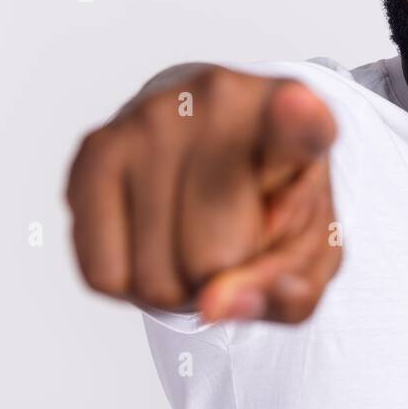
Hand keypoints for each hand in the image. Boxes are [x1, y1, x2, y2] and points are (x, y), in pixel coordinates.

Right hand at [65, 66, 341, 322]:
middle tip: (234, 240)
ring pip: (155, 277)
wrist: (220, 145)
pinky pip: (103, 272)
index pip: (302, 125)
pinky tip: (152, 237)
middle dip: (221, 280)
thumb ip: (289, 293)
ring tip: (194, 234)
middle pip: (212, 260)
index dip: (300, 121)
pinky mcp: (98, 145)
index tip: (299, 106)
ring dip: (175, 285)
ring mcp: (154, 117)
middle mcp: (225, 102)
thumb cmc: (273, 203)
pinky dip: (128, 283)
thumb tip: (212, 306)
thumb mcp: (309, 256)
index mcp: (303, 121)